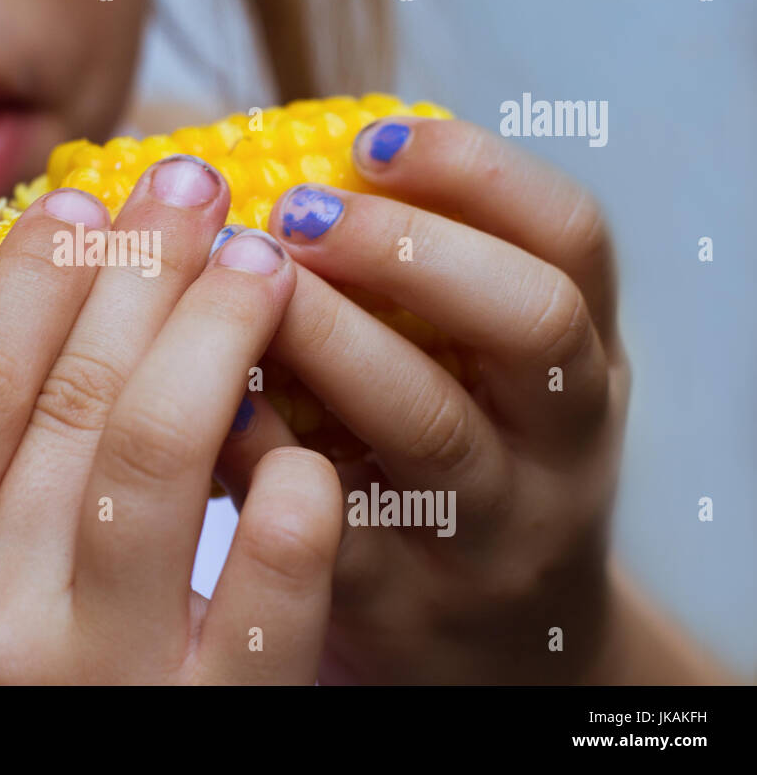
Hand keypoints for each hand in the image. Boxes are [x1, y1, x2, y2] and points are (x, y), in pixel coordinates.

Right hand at [0, 156, 342, 683]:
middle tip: (189, 187)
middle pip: (62, 401)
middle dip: (136, 269)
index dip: (21, 281)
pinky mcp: (212, 726)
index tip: (77, 200)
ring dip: (214, 335)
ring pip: (155, 457)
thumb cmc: (1, 700)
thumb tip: (53, 287)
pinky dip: (293, 496)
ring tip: (258, 260)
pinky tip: (306, 442)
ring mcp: (97, 684)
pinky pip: (265, 586)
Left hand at [218, 116, 630, 682]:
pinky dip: (262, 449)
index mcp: (577, 359)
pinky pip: (331, 519)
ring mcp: (488, 528)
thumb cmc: (455, 464)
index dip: (477, 171)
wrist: (490, 645)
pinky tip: (205, 400)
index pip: (571, 240)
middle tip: (296, 213)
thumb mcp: (481, 380)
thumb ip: (418, 286)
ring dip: (329, 338)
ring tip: (243, 282)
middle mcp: (556, 441)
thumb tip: (281, 162)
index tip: (369, 136)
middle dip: (409, 247)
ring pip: (429, 424)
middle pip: (529, 321)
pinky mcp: (403, 601)